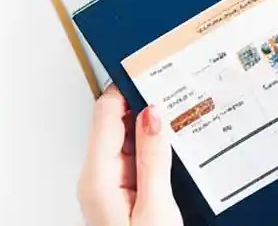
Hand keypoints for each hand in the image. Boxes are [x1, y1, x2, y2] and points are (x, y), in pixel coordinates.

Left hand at [78, 85, 182, 225]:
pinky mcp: (120, 191)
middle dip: (144, 104)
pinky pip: (134, 156)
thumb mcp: (156, 207)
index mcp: (98, 179)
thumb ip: (153, 159)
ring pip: (126, 139)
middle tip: (175, 90)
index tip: (150, 71)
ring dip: (151, 126)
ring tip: (181, 115)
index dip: (126, 89)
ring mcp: (107, 185)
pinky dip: (152, 146)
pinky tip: (173, 145)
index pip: (105, 115)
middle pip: (114, 123)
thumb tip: (152, 115)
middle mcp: (97, 179)